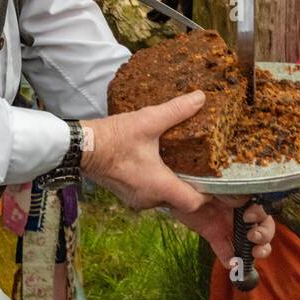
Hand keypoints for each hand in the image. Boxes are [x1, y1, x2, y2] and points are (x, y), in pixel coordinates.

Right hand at [82, 92, 274, 266]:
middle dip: (194, 190)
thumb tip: (200, 97)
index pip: (195, 202)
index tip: (219, 184)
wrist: (80, 149)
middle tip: (205, 174)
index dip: (209, 194)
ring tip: (183, 168)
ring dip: (175, 186)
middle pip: (182, 201)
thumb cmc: (113, 138)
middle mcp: (150, 199)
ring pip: (165, 198)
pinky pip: (150, 195)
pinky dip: (159, 185)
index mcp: (160, 186)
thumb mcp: (148, 120)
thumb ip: (177, 110)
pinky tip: (159, 167)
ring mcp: (137, 200)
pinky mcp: (127, 196)